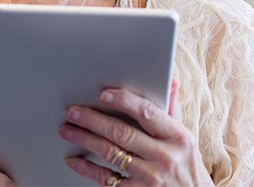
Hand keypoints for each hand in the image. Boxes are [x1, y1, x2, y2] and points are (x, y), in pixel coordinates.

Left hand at [58, 82, 213, 185]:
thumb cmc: (185, 165)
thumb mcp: (184, 137)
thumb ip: (171, 108)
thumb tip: (169, 78)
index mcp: (177, 136)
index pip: (148, 113)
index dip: (124, 101)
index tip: (104, 93)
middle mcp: (165, 157)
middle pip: (122, 133)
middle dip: (93, 120)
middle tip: (73, 111)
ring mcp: (151, 178)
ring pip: (111, 154)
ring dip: (85, 139)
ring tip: (67, 129)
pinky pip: (107, 179)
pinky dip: (88, 169)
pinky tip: (75, 160)